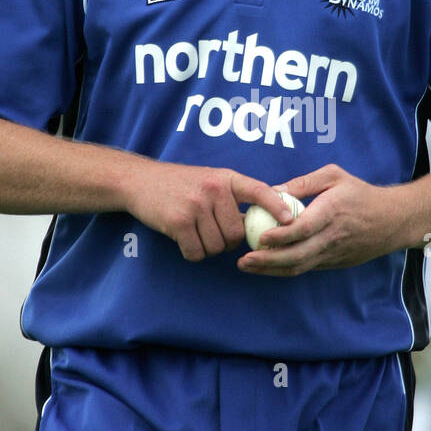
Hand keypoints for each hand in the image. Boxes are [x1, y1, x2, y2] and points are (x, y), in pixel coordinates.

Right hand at [124, 160, 294, 262]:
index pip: (259, 190)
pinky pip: (197, 252)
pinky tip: (183, 240)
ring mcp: (196, 205)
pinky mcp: (179, 222)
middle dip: (227, 241)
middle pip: (237, 233)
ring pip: (217, 246)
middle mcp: (214, 189)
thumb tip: (267, 219)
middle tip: (212, 232)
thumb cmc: (180, 184)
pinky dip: (192, 253)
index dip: (276, 206)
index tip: (290, 221)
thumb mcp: (210, 179)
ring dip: (208, 248)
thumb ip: (234, 196)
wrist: (140, 181)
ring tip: (195, 232)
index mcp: (226, 178)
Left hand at [236, 163, 407, 276]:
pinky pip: (305, 268)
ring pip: (299, 267)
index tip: (260, 237)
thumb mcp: (334, 176)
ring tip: (247, 266)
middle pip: (297, 255)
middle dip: (267, 261)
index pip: (303, 229)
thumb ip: (303, 182)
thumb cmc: (360, 194)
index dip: (281, 236)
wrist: (391, 221)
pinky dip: (283, 269)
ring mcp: (332, 254)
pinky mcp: (333, 263)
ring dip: (270, 270)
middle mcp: (331, 238)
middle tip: (243, 260)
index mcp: (331, 213)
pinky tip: (265, 266)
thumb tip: (274, 190)